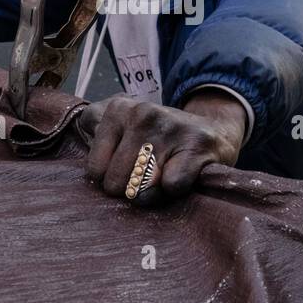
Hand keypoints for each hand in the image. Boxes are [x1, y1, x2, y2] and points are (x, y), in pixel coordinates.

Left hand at [78, 91, 245, 204]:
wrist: (213, 132)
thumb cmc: (159, 139)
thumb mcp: (122, 125)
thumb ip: (94, 130)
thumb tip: (88, 161)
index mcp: (118, 109)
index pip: (94, 168)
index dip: (108, 178)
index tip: (124, 169)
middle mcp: (141, 113)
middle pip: (114, 183)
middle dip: (129, 189)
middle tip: (146, 177)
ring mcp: (169, 127)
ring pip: (140, 187)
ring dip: (152, 193)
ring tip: (162, 176)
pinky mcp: (196, 144)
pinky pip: (171, 185)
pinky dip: (174, 191)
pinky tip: (181, 175)